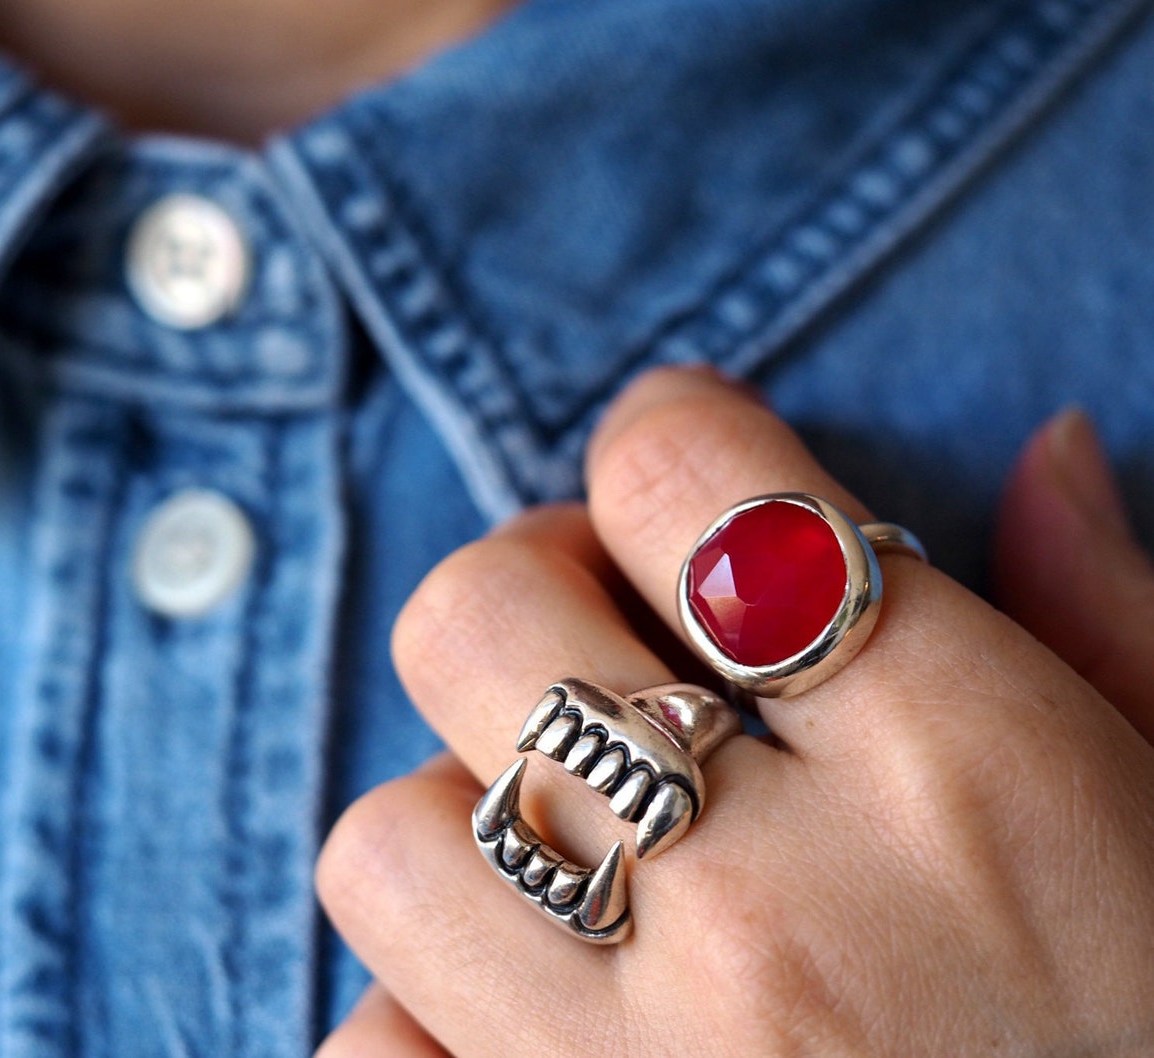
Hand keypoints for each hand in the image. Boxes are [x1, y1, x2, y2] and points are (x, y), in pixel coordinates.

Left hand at [316, 368, 1153, 1056]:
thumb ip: (1119, 637)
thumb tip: (1049, 455)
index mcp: (976, 784)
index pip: (692, 481)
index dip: (666, 440)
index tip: (676, 475)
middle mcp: (780, 918)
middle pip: (474, 620)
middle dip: (520, 593)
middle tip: (588, 635)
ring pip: (386, 833)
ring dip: (459, 816)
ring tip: (569, 853)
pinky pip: (371, 1053)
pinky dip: (425, 1022)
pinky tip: (536, 1031)